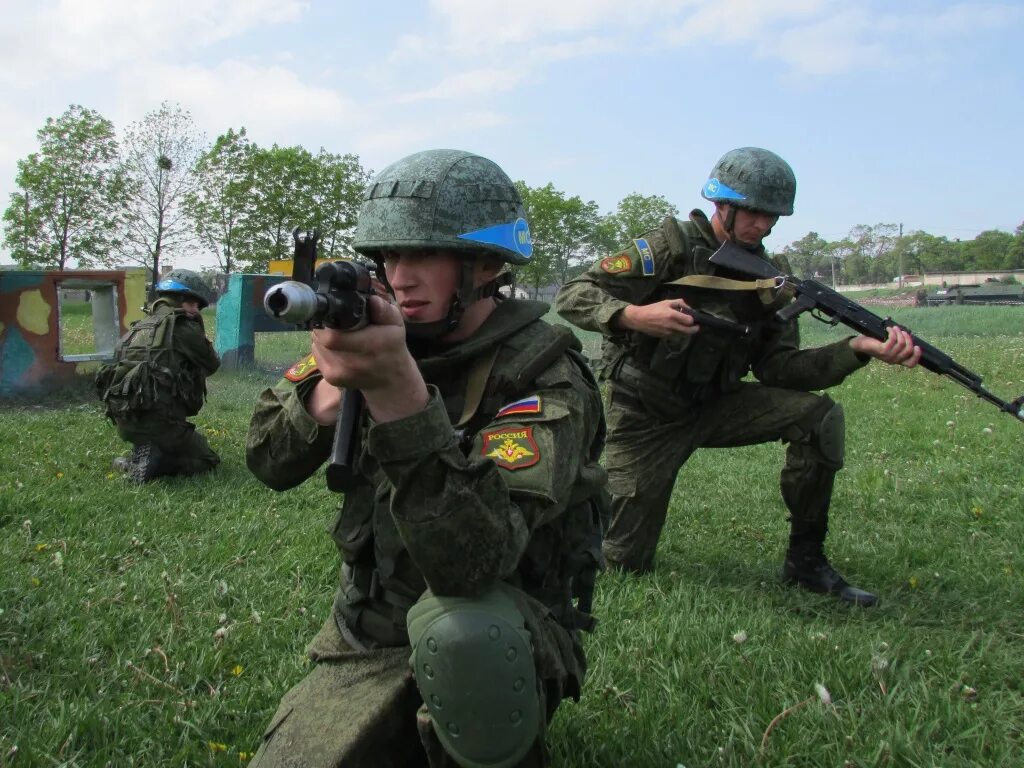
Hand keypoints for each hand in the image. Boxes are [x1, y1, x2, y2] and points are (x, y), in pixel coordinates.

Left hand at [307, 295, 429, 423]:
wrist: (390, 379)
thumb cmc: (392, 347)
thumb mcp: (396, 324)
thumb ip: (384, 311)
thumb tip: (372, 300)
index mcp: (369, 347)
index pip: (332, 336)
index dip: (328, 322)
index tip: (334, 313)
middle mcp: (351, 364)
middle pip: (321, 339)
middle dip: (324, 326)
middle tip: (335, 322)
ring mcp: (339, 373)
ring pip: (317, 345)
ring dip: (322, 336)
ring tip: (338, 333)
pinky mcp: (332, 378)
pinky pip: (317, 355)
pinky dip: (322, 347)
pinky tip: (336, 346)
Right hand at [618, 299, 700, 337]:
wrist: (639, 319)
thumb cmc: (653, 309)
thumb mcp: (666, 302)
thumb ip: (679, 303)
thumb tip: (689, 308)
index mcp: (672, 315)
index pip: (689, 321)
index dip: (693, 320)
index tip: (693, 318)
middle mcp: (671, 326)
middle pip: (689, 331)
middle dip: (695, 329)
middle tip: (696, 326)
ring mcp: (668, 333)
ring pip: (683, 335)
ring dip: (686, 331)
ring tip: (684, 326)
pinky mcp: (664, 337)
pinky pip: (675, 335)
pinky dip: (678, 332)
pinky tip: (674, 327)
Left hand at [849, 325, 921, 367]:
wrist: (861, 345)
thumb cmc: (877, 343)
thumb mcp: (890, 345)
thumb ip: (899, 343)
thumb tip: (908, 334)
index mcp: (897, 360)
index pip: (911, 364)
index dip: (917, 356)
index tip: (917, 346)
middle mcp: (894, 360)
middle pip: (908, 350)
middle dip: (908, 339)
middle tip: (903, 332)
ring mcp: (888, 356)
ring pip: (901, 343)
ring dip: (900, 333)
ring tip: (895, 328)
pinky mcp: (882, 350)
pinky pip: (893, 340)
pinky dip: (892, 332)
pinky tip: (888, 329)